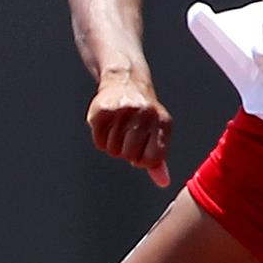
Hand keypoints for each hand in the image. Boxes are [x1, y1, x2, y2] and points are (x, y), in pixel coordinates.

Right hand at [87, 70, 171, 187]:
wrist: (125, 80)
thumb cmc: (143, 114)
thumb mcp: (156, 133)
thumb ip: (158, 159)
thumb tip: (163, 182)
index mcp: (162, 122)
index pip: (151, 159)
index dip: (142, 160)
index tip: (140, 151)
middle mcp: (145, 115)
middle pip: (129, 155)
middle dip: (125, 152)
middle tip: (127, 137)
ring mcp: (123, 112)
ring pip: (113, 150)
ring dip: (112, 145)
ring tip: (118, 128)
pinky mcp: (103, 111)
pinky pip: (99, 142)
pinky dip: (101, 139)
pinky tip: (107, 125)